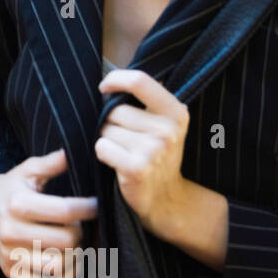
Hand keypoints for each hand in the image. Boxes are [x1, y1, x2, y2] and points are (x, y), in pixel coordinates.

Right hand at [0, 149, 96, 277]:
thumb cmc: (11, 188)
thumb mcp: (28, 170)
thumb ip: (52, 163)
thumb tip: (74, 150)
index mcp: (18, 204)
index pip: (66, 211)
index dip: (89, 208)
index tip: (95, 205)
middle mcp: (11, 232)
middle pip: (68, 240)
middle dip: (82, 232)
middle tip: (82, 225)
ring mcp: (10, 256)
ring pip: (59, 265)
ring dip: (77, 256)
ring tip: (78, 244)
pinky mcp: (11, 273)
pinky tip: (72, 266)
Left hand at [95, 69, 190, 237]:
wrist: (166, 198)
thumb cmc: (156, 154)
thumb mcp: (162, 124)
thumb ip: (145, 100)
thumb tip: (110, 80)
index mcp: (176, 112)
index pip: (139, 80)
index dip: (116, 79)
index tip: (104, 87)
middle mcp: (167, 129)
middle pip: (115, 110)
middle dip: (109, 121)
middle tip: (124, 138)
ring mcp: (153, 149)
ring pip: (105, 129)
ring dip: (106, 139)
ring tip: (124, 151)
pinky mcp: (136, 167)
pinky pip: (101, 147)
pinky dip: (103, 154)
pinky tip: (118, 163)